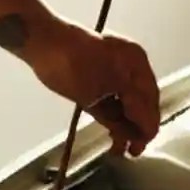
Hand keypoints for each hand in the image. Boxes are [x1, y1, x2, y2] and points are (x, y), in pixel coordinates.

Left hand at [28, 18, 160, 155]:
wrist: (41, 39)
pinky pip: (124, 88)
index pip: (148, 106)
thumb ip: (114, 120)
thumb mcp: (90, 99)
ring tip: (120, 143)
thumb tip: (130, 138)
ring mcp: (124, 60)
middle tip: (131, 150)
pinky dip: (121, 106)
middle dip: (139, 126)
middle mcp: (135, 61)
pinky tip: (115, 124)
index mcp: (136, 66)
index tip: (138, 150)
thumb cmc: (66, 67)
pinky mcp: (112, 61)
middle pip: (145, 101)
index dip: (145, 131)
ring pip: (135, 96)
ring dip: (129, 119)